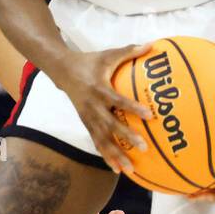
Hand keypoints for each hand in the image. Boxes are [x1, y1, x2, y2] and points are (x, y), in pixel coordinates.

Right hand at [50, 43, 155, 174]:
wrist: (62, 71)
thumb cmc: (90, 62)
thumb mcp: (107, 55)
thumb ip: (129, 51)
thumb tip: (152, 44)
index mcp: (99, 89)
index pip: (118, 100)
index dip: (132, 108)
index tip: (150, 116)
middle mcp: (92, 106)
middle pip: (110, 125)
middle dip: (126, 137)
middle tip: (144, 147)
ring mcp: (87, 117)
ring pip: (101, 139)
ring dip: (115, 155)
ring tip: (130, 169)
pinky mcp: (85, 123)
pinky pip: (96, 142)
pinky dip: (106, 156)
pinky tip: (116, 169)